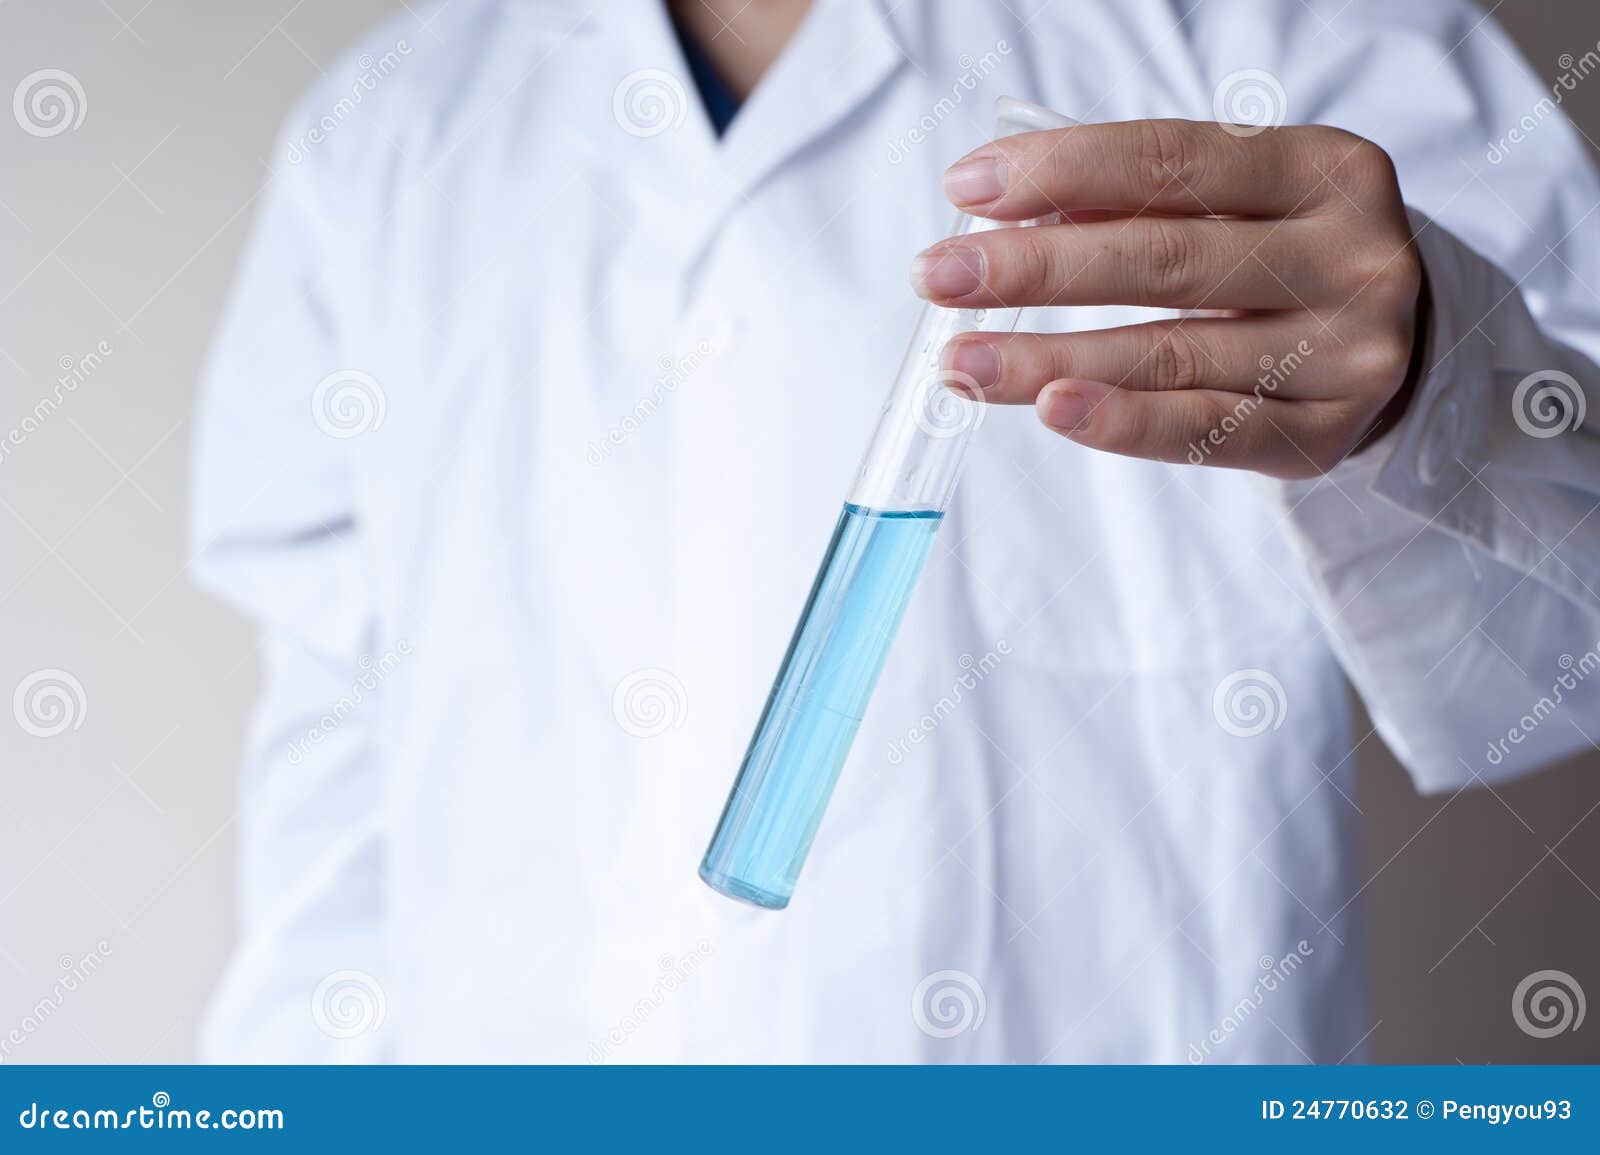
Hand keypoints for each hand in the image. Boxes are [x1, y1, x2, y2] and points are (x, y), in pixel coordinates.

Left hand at [911, 120, 1425, 478]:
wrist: (1398, 346)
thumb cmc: (1281, 258)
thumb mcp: (1233, 204)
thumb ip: (1136, 198)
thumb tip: (1004, 213)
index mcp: (1324, 168)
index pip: (1173, 160)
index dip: (1063, 169)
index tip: (967, 186)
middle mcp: (1350, 256)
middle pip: (1164, 259)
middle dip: (1035, 268)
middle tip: (937, 278)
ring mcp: (1347, 351)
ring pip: (1171, 352)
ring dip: (1047, 360)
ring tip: (960, 364)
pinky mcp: (1325, 434)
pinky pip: (1205, 430)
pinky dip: (1121, 421)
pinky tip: (1049, 409)